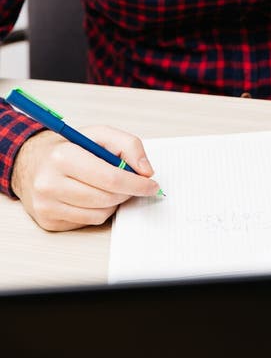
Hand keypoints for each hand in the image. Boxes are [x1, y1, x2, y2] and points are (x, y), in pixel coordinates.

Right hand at [11, 125, 161, 230]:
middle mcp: (50, 183)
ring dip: (114, 202)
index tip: (151, 185)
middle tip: (134, 185)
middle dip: (127, 193)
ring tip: (110, 188)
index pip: (110, 178)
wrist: (31, 162)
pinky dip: (99, 211)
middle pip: (106, 198)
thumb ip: (129, 145)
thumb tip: (146, 171)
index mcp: (63, 156)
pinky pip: (87, 222)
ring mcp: (47, 205)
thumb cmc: (69, 147)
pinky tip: (93, 197)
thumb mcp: (99, 134)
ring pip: (99, 214)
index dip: (136, 184)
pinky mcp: (48, 221)